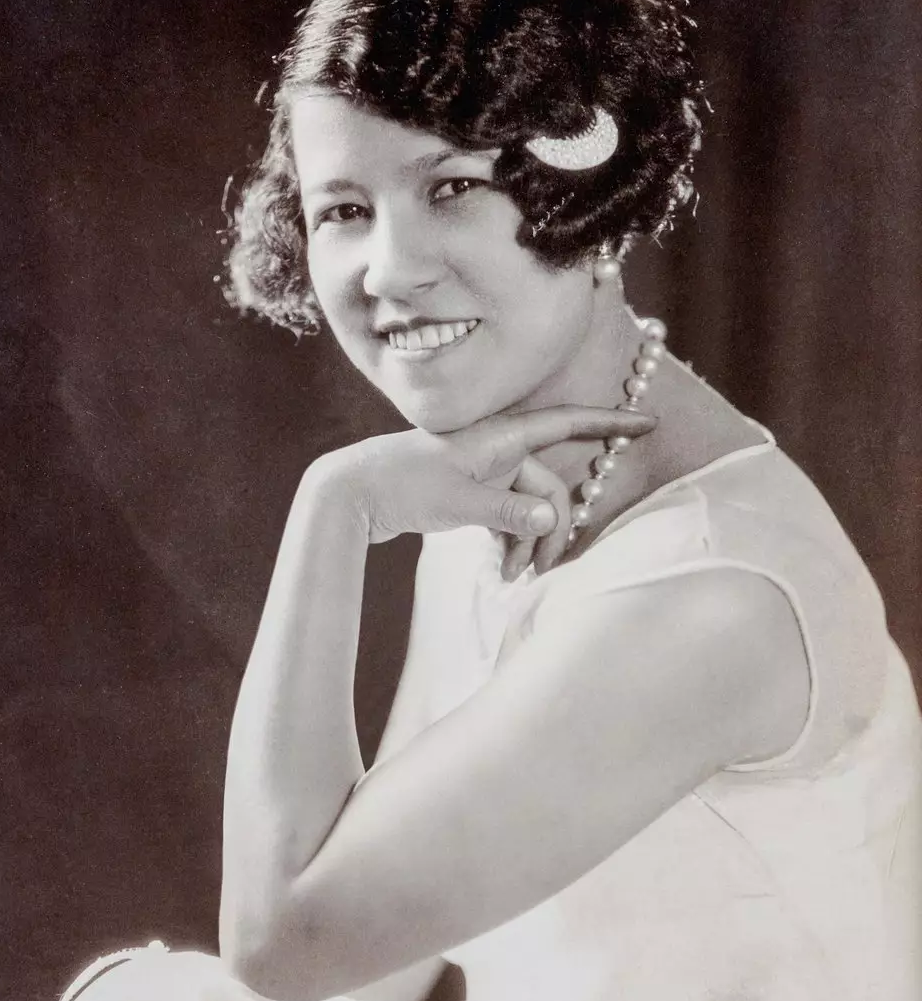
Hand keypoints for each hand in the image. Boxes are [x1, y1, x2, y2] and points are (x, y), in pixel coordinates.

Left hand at [311, 406, 655, 572]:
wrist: (353, 492)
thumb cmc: (403, 485)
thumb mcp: (458, 500)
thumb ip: (508, 510)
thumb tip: (553, 517)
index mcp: (500, 436)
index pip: (566, 423)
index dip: (608, 423)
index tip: (647, 422)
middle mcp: (498, 449)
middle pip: (549, 487)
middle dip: (550, 530)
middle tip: (538, 573)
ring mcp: (485, 470)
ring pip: (529, 507)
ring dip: (528, 543)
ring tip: (510, 578)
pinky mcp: (472, 491)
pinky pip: (508, 515)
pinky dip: (510, 541)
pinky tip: (501, 569)